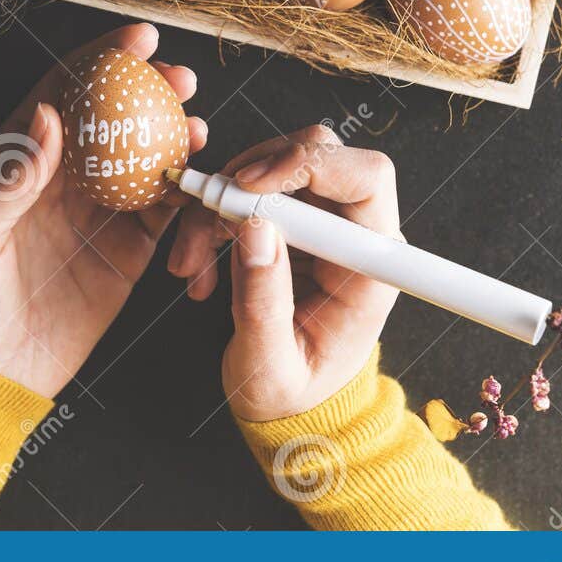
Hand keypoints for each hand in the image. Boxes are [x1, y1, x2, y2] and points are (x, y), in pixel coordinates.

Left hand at [0, 23, 206, 398]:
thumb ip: (6, 180)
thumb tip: (46, 116)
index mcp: (20, 163)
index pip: (63, 95)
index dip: (99, 60)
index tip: (137, 39)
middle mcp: (63, 181)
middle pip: (114, 119)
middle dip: (149, 90)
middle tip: (181, 77)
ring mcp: (98, 215)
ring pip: (146, 160)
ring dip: (175, 137)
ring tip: (198, 124)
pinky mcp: (126, 253)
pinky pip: (165, 214)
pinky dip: (188, 195)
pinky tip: (203, 180)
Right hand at [170, 125, 400, 420]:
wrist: (288, 406)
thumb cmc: (293, 394)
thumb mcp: (271, 366)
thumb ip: (264, 304)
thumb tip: (255, 229)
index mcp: (370, 267)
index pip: (366, 178)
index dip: (310, 163)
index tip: (250, 186)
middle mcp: (352, 234)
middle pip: (316, 155)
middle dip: (250, 179)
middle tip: (207, 217)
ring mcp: (319, 225)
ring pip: (272, 170)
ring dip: (219, 206)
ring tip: (191, 264)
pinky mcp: (288, 225)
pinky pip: (247, 194)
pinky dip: (211, 220)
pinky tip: (197, 268)